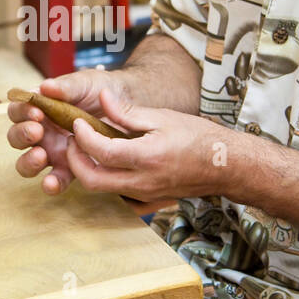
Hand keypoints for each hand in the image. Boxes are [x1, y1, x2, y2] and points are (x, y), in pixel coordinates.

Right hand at [6, 70, 130, 194]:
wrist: (127, 105)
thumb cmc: (100, 90)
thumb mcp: (84, 83)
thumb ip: (66, 86)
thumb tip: (45, 87)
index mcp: (39, 109)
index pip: (18, 111)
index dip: (21, 112)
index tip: (36, 112)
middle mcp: (41, 132)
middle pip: (16, 138)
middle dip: (22, 135)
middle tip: (36, 131)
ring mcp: (53, 152)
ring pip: (27, 163)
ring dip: (29, 161)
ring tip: (41, 156)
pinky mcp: (69, 169)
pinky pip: (55, 180)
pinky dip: (51, 184)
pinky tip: (52, 183)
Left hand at [65, 87, 242, 200]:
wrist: (224, 165)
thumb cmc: (197, 137)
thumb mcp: (163, 117)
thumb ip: (128, 112)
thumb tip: (103, 98)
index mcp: (147, 157)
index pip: (102, 152)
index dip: (83, 137)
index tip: (77, 123)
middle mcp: (143, 181)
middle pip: (93, 180)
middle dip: (75, 160)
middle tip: (74, 140)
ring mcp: (144, 194)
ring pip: (102, 189)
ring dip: (88, 170)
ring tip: (87, 147)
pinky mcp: (147, 200)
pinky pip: (116, 193)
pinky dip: (105, 179)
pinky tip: (107, 162)